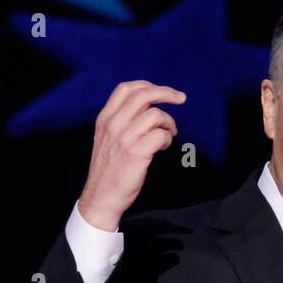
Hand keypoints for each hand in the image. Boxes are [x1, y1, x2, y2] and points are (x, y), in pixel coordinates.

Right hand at [77, 80, 185, 229]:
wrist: (101, 197)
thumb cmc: (108, 170)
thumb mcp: (106, 139)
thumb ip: (121, 122)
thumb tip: (147, 109)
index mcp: (105, 119)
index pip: (126, 89)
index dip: (148, 86)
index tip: (163, 92)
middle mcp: (113, 124)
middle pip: (143, 95)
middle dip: (166, 93)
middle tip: (181, 98)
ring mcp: (124, 138)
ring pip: (155, 115)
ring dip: (169, 123)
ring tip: (169, 134)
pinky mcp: (137, 152)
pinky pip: (161, 135)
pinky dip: (167, 139)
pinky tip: (163, 148)